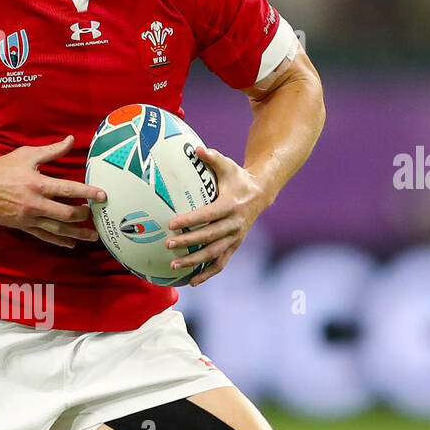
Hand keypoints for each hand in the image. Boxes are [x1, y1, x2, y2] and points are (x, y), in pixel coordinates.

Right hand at [0, 135, 105, 248]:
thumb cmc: (3, 168)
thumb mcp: (27, 155)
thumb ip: (51, 150)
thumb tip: (70, 140)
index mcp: (39, 184)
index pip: (69, 189)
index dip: (88, 192)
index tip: (102, 195)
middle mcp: (36, 203)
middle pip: (67, 213)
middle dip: (83, 214)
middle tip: (94, 213)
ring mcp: (29, 217)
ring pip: (58, 229)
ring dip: (77, 233)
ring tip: (92, 236)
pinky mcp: (23, 226)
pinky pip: (44, 236)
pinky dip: (59, 241)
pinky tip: (71, 243)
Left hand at [166, 145, 267, 285]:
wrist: (261, 193)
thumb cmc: (238, 178)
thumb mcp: (227, 165)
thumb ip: (212, 157)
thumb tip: (195, 148)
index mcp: (231, 205)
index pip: (208, 215)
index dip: (190, 221)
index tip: (171, 224)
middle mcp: (234, 224)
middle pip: (209, 237)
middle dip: (188, 243)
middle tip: (167, 245)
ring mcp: (235, 237)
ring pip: (214, 253)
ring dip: (195, 261)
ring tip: (174, 265)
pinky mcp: (235, 246)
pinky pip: (221, 263)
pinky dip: (208, 273)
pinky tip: (192, 281)